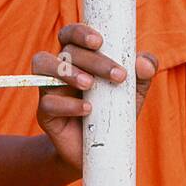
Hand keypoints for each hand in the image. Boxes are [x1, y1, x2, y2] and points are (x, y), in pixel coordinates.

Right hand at [32, 23, 158, 170]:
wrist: (97, 153)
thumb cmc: (114, 114)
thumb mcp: (134, 93)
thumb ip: (143, 75)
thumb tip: (143, 63)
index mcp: (78, 59)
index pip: (70, 35)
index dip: (79, 32)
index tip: (99, 41)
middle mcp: (60, 70)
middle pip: (65, 51)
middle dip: (92, 60)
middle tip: (118, 75)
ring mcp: (49, 90)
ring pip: (42, 65)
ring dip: (67, 72)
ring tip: (90, 85)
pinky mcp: (45, 113)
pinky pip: (48, 102)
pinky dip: (68, 104)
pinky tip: (88, 110)